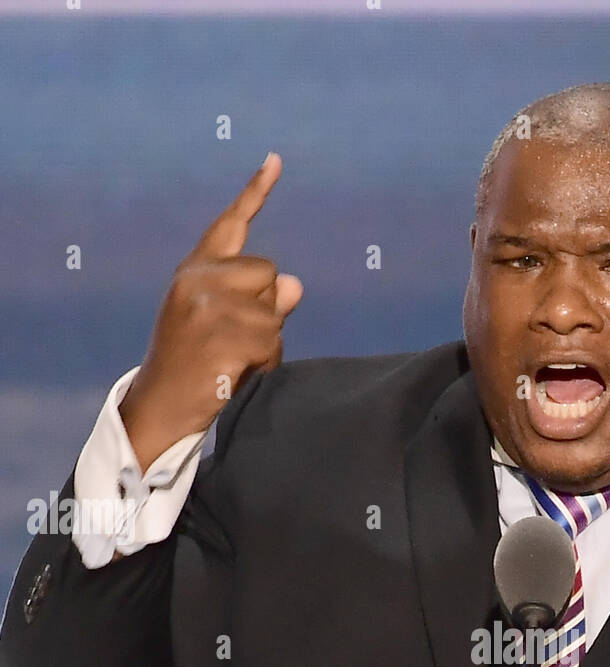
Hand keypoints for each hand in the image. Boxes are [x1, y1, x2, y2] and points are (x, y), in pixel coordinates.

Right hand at [119, 152, 303, 469]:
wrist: (161, 408)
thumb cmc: (196, 368)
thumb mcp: (222, 326)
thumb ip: (257, 300)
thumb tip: (294, 283)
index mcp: (194, 271)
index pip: (230, 226)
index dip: (255, 193)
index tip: (277, 160)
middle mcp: (198, 280)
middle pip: (268, 273)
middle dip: (265, 310)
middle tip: (234, 342)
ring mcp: (208, 307)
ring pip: (274, 314)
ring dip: (266, 345)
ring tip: (232, 362)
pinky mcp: (223, 337)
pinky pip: (271, 343)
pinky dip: (264, 364)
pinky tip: (234, 374)